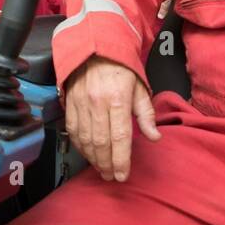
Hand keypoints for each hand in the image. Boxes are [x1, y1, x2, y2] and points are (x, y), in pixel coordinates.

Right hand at [64, 56, 159, 181]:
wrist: (95, 47)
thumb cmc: (121, 68)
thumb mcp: (140, 88)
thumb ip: (146, 114)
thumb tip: (154, 137)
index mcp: (118, 99)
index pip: (120, 137)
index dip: (121, 160)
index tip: (122, 175)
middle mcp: (98, 103)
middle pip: (101, 142)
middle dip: (106, 164)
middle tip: (111, 176)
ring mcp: (81, 103)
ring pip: (85, 140)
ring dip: (93, 158)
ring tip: (101, 168)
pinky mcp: (70, 103)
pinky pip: (73, 131)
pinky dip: (80, 146)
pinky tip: (88, 154)